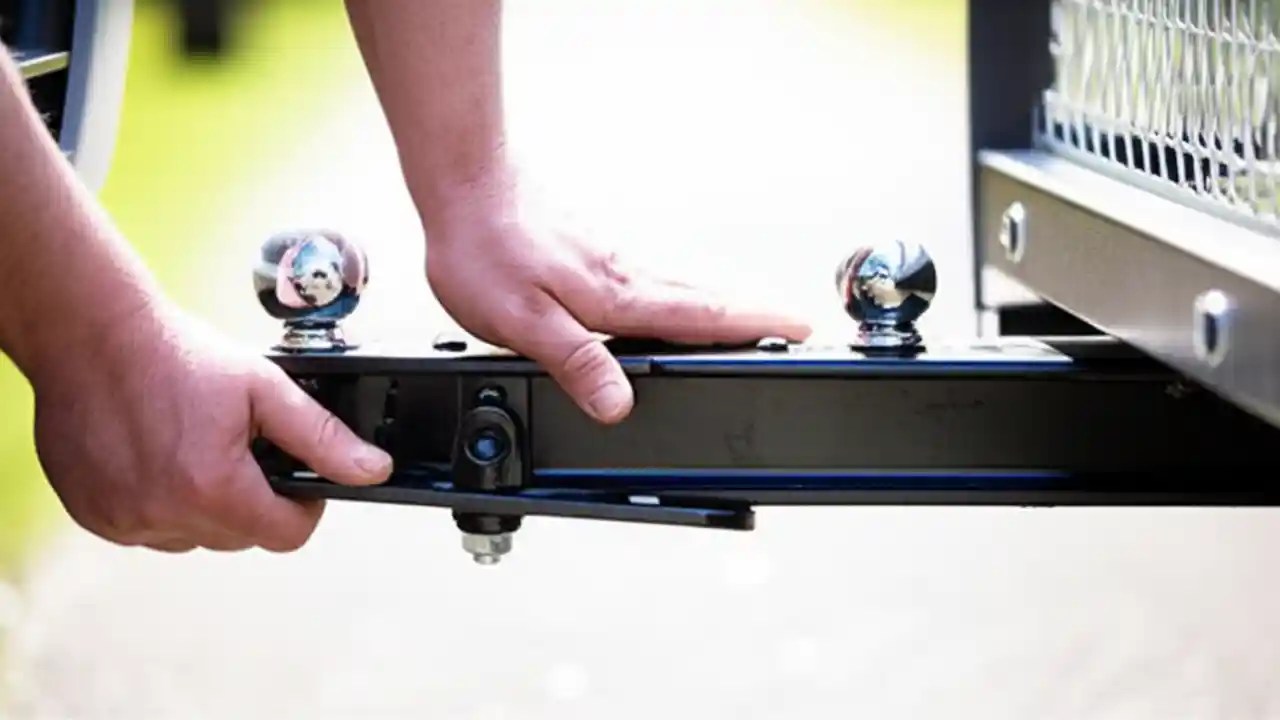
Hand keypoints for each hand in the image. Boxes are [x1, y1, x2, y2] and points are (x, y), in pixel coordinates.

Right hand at [29, 304, 392, 552]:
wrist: (90, 334)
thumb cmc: (176, 354)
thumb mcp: (265, 387)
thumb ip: (323, 436)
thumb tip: (373, 470)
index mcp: (213, 488)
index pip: (286, 535)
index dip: (303, 506)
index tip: (296, 476)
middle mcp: (165, 516)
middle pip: (242, 537)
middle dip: (254, 499)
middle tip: (242, 446)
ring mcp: (124, 521)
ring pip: (196, 536)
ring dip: (207, 505)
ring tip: (198, 446)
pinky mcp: (96, 517)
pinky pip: (150, 529)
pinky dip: (164, 503)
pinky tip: (161, 456)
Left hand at [422, 176, 811, 423]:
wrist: (465, 186)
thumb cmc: (486, 249)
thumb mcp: (524, 321)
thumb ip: (576, 363)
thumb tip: (619, 405)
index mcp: (616, 295)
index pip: (700, 315)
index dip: (753, 325)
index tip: (797, 328)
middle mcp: (623, 274)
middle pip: (704, 299)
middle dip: (752, 313)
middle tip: (791, 325)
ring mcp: (610, 259)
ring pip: (681, 285)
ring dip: (721, 302)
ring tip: (749, 319)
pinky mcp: (592, 251)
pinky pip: (653, 277)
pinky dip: (682, 291)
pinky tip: (674, 299)